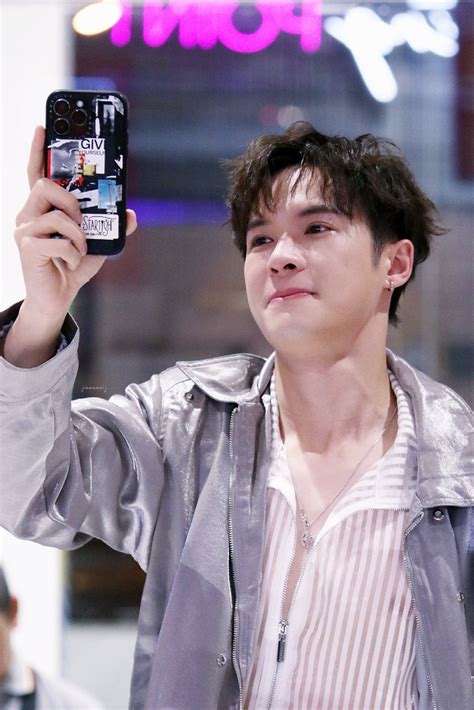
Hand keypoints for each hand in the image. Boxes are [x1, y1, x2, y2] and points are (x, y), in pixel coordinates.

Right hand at [14, 126, 136, 319]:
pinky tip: (70, 262)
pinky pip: (58, 240)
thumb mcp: (98, 244)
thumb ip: (113, 228)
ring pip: (56, 214)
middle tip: (83, 221)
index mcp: (43, 207)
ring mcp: (24, 229)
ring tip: (80, 249)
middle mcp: (28, 214)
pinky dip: (73, 252)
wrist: (57, 298)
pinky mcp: (26, 247)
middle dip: (72, 202)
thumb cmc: (72, 266)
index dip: (39, 150)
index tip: (43, 127)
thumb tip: (132, 215)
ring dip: (77, 234)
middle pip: (46, 186)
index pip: (37, 172)